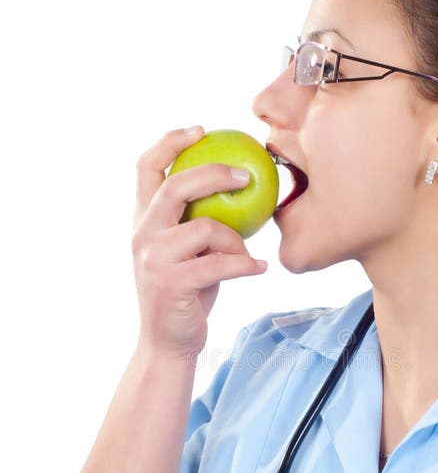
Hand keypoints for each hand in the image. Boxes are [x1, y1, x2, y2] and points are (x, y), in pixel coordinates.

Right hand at [132, 126, 267, 359]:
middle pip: (175, 186)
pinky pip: (220, 264)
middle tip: (246, 176)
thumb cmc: (188, 292)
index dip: (170, 142)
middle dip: (214, 173)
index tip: (201, 130)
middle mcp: (142, 234)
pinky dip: (246, 265)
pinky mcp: (172, 283)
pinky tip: (260, 269)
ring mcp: (153, 258)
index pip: (146, 167)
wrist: (169, 342)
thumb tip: (241, 187)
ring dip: (236, 240)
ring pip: (206, 227)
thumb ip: (200, 221)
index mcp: (143, 220)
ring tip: (247, 255)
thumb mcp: (190, 251)